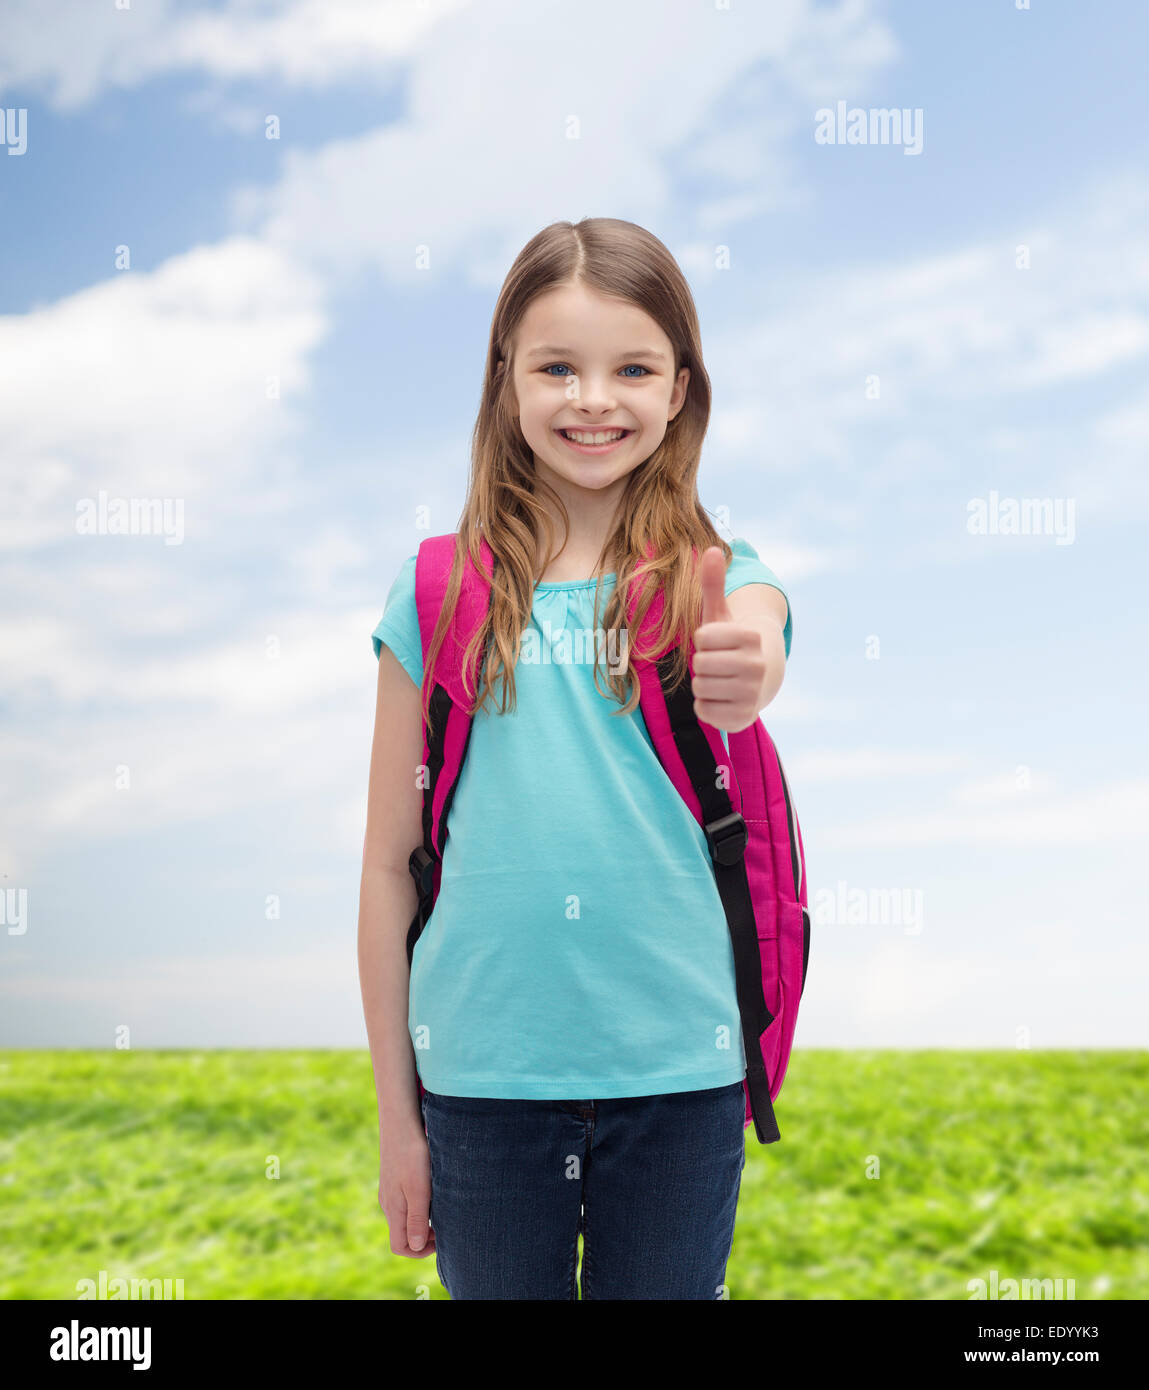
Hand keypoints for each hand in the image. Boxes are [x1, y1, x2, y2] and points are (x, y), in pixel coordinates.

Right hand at [380, 1121, 436, 1258]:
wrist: (400, 1121)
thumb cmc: (412, 1154)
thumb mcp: (418, 1189)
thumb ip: (416, 1219)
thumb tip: (416, 1247)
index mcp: (394, 1210)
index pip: (399, 1246)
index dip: (418, 1252)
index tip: (439, 1243)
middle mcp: (388, 1203)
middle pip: (402, 1233)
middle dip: (423, 1237)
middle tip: (445, 1228)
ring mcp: (389, 1189)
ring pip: (404, 1216)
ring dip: (422, 1220)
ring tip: (442, 1209)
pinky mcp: (394, 1176)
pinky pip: (404, 1200)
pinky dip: (418, 1205)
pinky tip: (432, 1190)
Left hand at [691, 546, 767, 732]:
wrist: (755, 681)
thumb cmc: (727, 643)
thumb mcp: (718, 614)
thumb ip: (712, 585)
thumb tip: (711, 549)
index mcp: (751, 637)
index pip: (702, 638)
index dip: (702, 641)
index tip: (715, 643)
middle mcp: (757, 666)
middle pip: (700, 664)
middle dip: (701, 664)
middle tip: (716, 664)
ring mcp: (752, 694)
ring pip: (700, 687)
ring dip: (702, 684)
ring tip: (718, 680)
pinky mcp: (742, 718)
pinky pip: (704, 711)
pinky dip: (705, 706)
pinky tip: (720, 699)